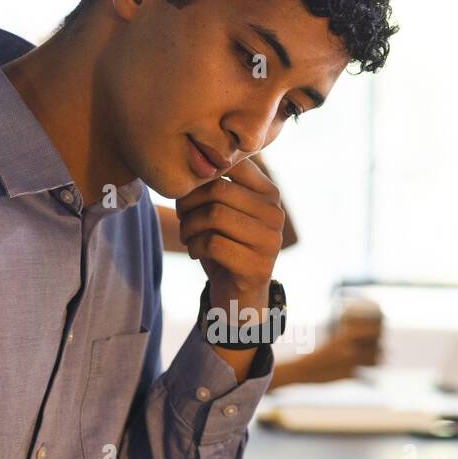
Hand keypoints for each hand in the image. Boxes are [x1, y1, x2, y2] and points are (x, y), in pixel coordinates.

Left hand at [176, 156, 285, 314]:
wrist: (238, 296)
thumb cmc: (225, 246)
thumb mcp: (223, 211)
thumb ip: (214, 186)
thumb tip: (191, 162)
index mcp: (269, 193)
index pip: (232, 165)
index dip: (201, 175)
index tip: (190, 194)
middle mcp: (275, 214)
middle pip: (219, 190)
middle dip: (189, 203)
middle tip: (182, 218)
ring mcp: (270, 242)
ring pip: (214, 215)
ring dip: (189, 226)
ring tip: (188, 236)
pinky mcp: (257, 266)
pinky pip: (213, 243)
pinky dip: (195, 247)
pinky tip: (196, 253)